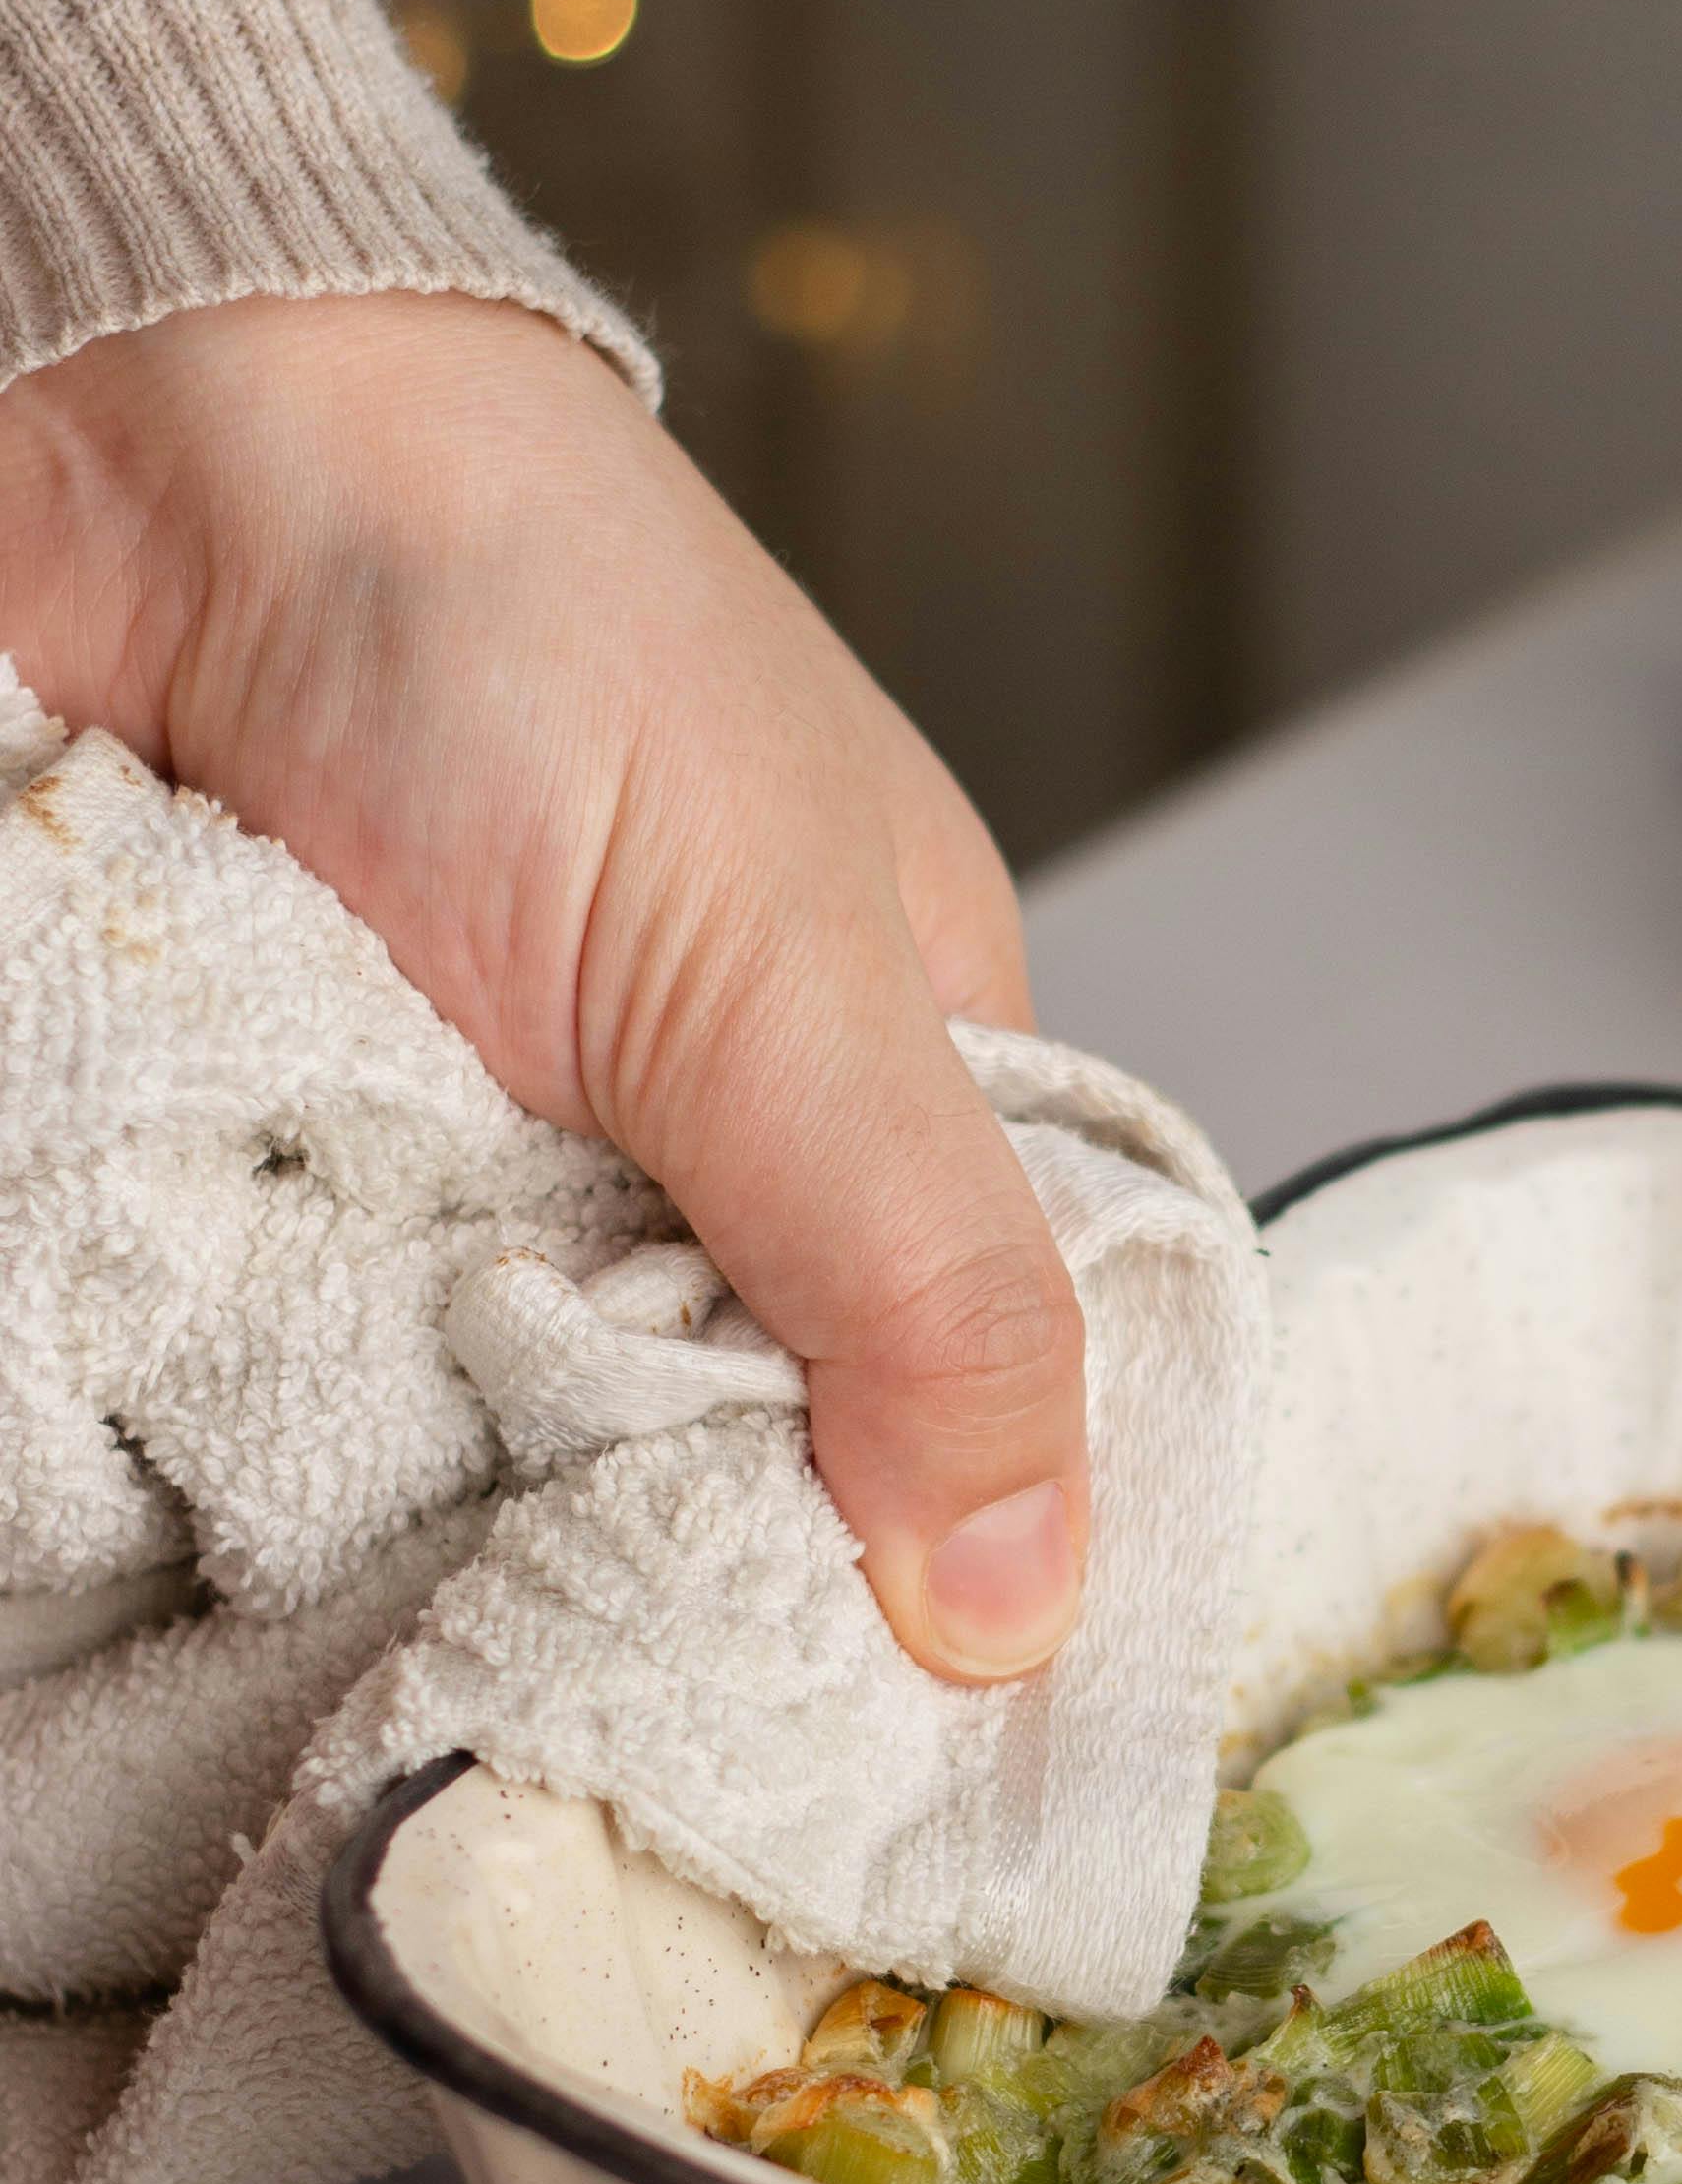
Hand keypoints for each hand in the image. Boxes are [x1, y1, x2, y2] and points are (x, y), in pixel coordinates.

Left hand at [0, 289, 1085, 1680]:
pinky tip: (258, 1468)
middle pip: (713, 1477)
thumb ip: (916, 1281)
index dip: (914, 1584)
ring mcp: (474, 1186)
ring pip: (489, 1463)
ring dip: (436, 1508)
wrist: (156, 424)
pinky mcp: (279, 1193)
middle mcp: (694, 1163)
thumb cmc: (515, 617)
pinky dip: (264, 1432)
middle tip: (581, 1671)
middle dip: (637, 1564)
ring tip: (406, 1557)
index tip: (832, 1758)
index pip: (962, 1416)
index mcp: (897, 1094)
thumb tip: (1024, 1605)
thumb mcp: (779, 980)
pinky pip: (286, 1398)